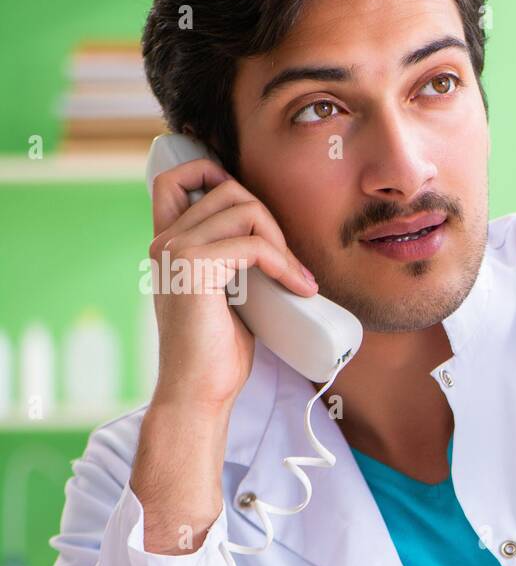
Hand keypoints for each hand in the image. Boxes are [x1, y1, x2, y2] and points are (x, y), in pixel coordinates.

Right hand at [147, 156, 317, 412]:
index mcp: (168, 244)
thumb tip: (274, 244)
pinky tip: (299, 288)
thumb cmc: (215, 353)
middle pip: (228, 188)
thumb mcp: (226, 295)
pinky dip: (285, 263)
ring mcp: (175, 251)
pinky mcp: (194, 268)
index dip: (213, 172)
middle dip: (270, 219)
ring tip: (296, 279)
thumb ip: (233, 264)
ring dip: (282, 241)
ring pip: (245, 209)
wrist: (198, 393)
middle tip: (288, 264)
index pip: (175, 178)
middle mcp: (165, 241)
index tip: (252, 210)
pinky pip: (254, 245)